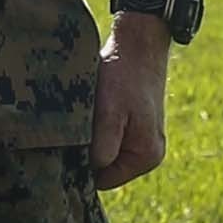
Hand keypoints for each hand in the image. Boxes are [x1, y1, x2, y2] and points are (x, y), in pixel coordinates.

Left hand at [92, 26, 169, 189]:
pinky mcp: (136, 124)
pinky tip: (97, 107)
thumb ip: (102, 149)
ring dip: (93, 136)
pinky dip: (99, 125)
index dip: (84, 164)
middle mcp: (149, 153)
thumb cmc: (124, 76)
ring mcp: (144, 138)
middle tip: (81, 123)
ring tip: (91, 112)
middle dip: (89, 150)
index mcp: (146, 157)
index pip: (103, 180)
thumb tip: (91, 173)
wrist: (139, 42)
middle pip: (105, 167)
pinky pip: (110, 135)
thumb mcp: (109, 114)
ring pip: (105, 149)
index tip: (74, 140)